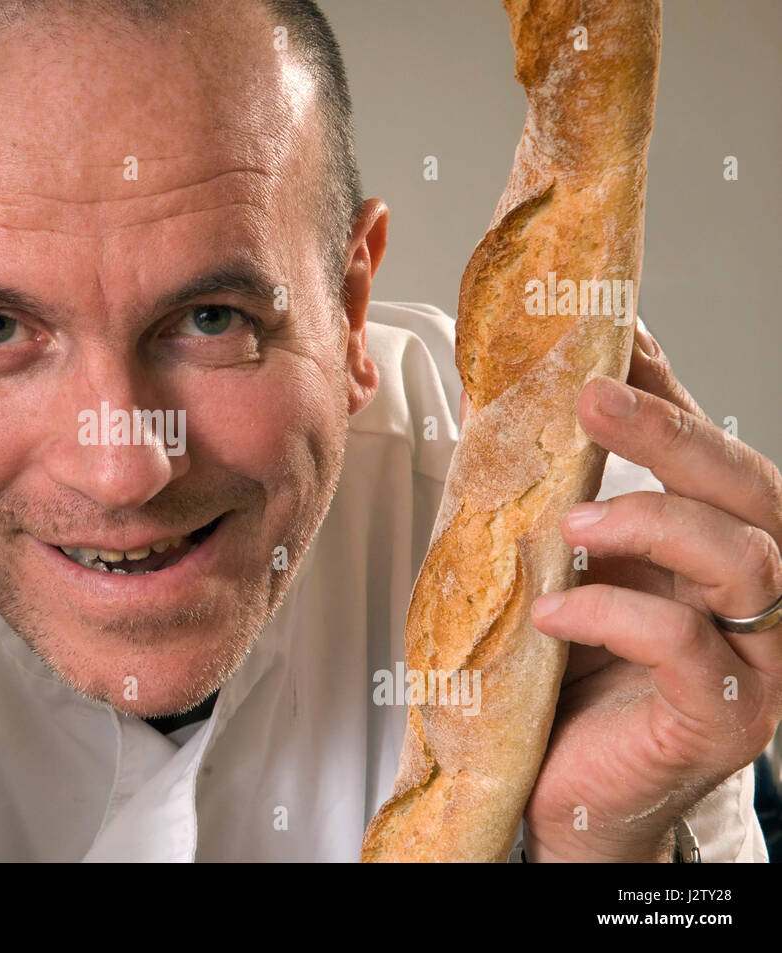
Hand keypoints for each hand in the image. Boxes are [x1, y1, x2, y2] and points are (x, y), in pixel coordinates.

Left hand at [516, 327, 781, 860]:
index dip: (672, 397)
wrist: (560, 791)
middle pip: (752, 495)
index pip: (714, 460)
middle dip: (674, 435)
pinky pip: (692, 649)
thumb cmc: (567, 684)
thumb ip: (574, 509)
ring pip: (746, 561)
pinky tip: (554, 614)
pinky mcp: (725, 717)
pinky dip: (619, 615)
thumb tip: (533, 420)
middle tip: (594, 399)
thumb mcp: (571, 576)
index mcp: (713, 556)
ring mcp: (755, 662)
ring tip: (570, 522)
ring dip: (654, 522)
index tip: (617, 342)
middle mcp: (753, 601)